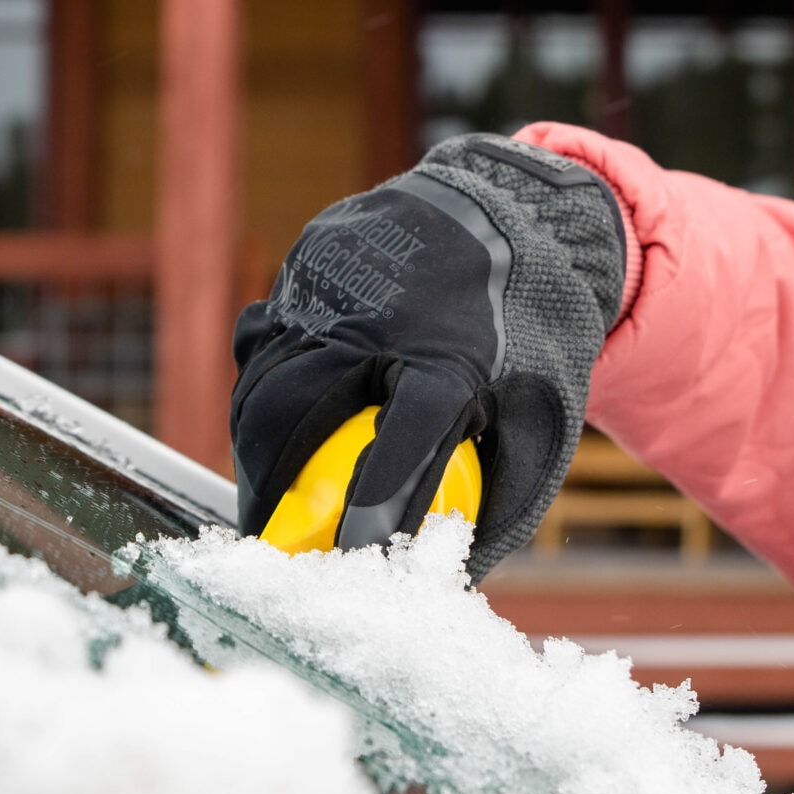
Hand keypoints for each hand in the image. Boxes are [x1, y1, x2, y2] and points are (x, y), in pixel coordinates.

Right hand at [230, 134, 626, 579]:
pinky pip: (265, 342)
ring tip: (263, 502)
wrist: (513, 212)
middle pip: (296, 411)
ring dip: (253, 449)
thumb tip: (448, 582)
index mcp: (454, 351)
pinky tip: (265, 436)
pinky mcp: (309, 261)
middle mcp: (384, 311)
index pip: (406, 437)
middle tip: (268, 543)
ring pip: (265, 380)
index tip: (346, 556)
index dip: (373, 500)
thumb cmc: (531, 337)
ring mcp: (338, 280)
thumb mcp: (540, 419)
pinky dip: (257, 394)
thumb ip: (500, 502)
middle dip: (268, 489)